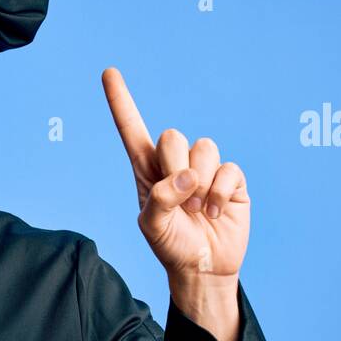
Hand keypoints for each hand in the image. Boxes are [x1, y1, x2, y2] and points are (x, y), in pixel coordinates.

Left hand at [101, 67, 249, 280]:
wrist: (203, 267)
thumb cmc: (171, 245)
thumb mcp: (152, 226)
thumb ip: (161, 199)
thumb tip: (188, 175)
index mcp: (148, 170)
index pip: (132, 130)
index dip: (120, 102)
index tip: (108, 72)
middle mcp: (176, 163)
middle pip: (173, 136)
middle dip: (175, 167)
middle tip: (180, 199)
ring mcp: (206, 169)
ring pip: (204, 148)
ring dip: (201, 184)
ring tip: (198, 209)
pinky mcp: (231, 180)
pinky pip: (229, 168)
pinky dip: (221, 191)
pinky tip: (216, 210)